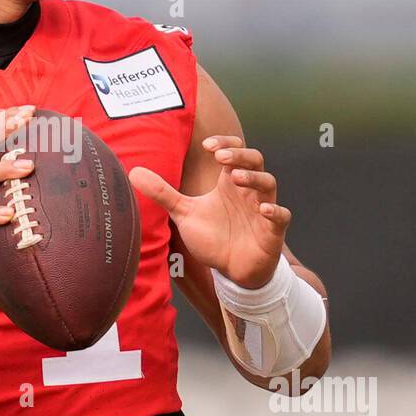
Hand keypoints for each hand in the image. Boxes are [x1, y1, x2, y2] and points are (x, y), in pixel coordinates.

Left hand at [129, 135, 290, 288]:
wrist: (232, 272)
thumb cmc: (214, 238)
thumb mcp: (184, 213)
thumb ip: (162, 193)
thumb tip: (133, 172)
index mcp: (229, 183)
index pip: (234, 150)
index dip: (225, 143)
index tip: (207, 145)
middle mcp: (248, 191)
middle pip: (254, 160)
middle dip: (240, 155)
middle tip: (220, 156)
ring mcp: (262, 209)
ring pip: (269, 183)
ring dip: (254, 177)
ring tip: (235, 177)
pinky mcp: (273, 231)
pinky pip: (282, 216)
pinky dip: (276, 211)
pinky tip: (264, 209)